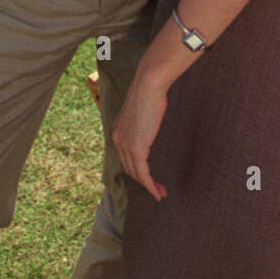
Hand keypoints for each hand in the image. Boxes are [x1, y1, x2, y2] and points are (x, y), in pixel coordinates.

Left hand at [112, 75, 168, 201]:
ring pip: (136, 174)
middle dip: (144, 181)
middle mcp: (118, 140)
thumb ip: (143, 121)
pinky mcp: (136, 148)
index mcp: (118, 131)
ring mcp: (125, 145)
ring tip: (161, 193)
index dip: (138, 169)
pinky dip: (150, 185)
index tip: (150, 177)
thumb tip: (151, 123)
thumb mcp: (143, 110)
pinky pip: (143, 173)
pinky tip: (157, 192)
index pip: (126, 157)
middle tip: (159, 190)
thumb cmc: (150, 92)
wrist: (148, 85)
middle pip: (130, 168)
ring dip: (149, 186)